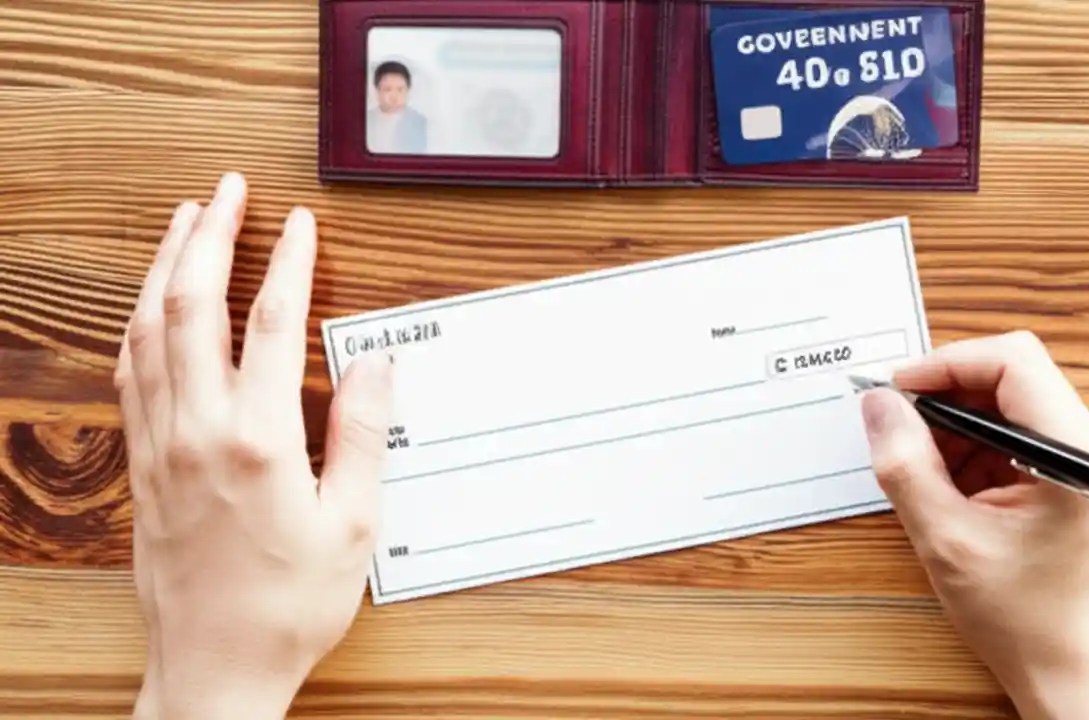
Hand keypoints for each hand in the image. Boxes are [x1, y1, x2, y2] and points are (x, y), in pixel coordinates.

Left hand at [116, 174, 392, 718]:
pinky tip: (148, 308)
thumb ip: (364, 436)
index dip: (287, 262)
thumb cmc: (288, 606)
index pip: (272, 324)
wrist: (214, 668)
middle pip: (192, 307)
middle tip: (227, 191)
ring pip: (147, 331)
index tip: (299, 225)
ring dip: (163, 268)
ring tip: (182, 224)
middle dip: (209, 237)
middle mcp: (197, 433)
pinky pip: (130, 375)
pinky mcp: (141, 469)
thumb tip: (375, 365)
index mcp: (258, 441)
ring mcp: (159, 447)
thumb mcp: (353, 526)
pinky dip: (138, 325)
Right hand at [860, 331, 1088, 719]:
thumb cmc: (1020, 615)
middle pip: (1007, 375)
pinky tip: (945, 485)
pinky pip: (1006, 430)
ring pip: (1002, 400)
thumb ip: (906, 465)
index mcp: (1077, 454)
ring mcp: (1080, 455)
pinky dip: (965, 446)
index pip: (1013, 363)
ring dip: (951, 423)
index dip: (947, 363)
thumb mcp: (945, 539)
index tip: (898, 388)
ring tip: (922, 471)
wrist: (1060, 663)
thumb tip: (879, 405)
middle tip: (896, 425)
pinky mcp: (1063, 468)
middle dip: (943, 394)